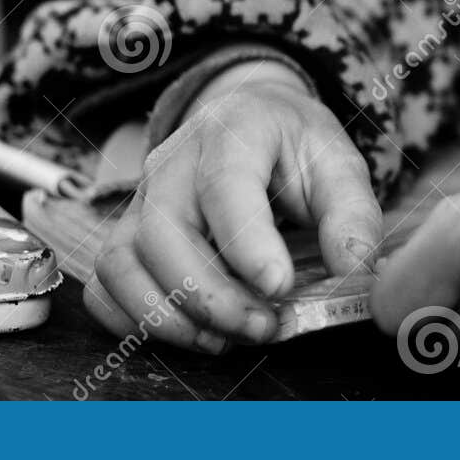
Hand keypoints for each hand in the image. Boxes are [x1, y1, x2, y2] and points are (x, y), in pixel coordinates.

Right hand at [84, 63, 382, 352]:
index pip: (224, 184)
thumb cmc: (293, 146)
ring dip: (169, 315)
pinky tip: (188, 334)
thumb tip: (356, 268)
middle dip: (210, 294)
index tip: (279, 286)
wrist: (252, 121)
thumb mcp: (337, 161)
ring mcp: (141, 198)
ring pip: (122, 260)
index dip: (247, 241)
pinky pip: (103, 283)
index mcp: (232, 130)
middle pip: (162, 230)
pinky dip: (133, 319)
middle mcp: (172, 161)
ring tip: (226, 338)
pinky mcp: (127, 233)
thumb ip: (352, 213)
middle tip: (264, 326)